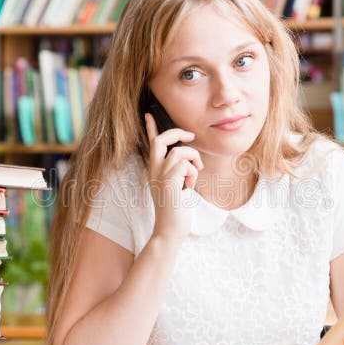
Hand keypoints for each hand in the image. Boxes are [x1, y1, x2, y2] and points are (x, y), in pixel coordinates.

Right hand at [145, 113, 202, 240]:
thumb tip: (189, 161)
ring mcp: (160, 176)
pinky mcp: (169, 182)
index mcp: (155, 170)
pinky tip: (190, 185)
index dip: (151, 127)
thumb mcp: (176, 187)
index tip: (148, 114)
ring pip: (179, 152)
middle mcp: (154, 171)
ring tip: (194, 175)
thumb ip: (178, 173)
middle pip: (161, 140)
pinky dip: (192, 172)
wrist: (170, 230)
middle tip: (191, 137)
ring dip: (193, 160)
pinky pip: (184, 164)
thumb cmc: (176, 211)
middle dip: (177, 133)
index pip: (152, 144)